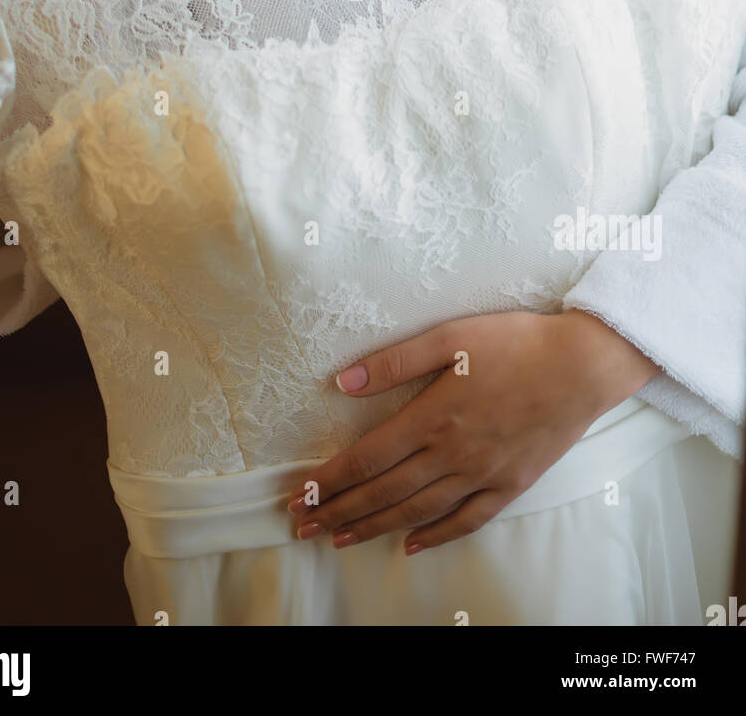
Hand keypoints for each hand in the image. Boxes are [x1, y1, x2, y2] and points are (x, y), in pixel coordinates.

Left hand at [287, 309, 657, 553]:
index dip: (331, 480)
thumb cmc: (515, 343)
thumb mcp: (450, 336)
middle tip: (303, 528)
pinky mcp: (511, 484)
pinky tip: (412, 545)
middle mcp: (452, 454)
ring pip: (419, 511)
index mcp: (432, 417)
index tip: (300, 496)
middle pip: (384, 491)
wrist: (582, 366)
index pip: (367, 458)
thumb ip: (395, 362)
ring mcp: (483, 474)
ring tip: (341, 540)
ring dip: (375, 527)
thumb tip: (343, 383)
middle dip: (340, 512)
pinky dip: (436, 536)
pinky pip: (467, 520)